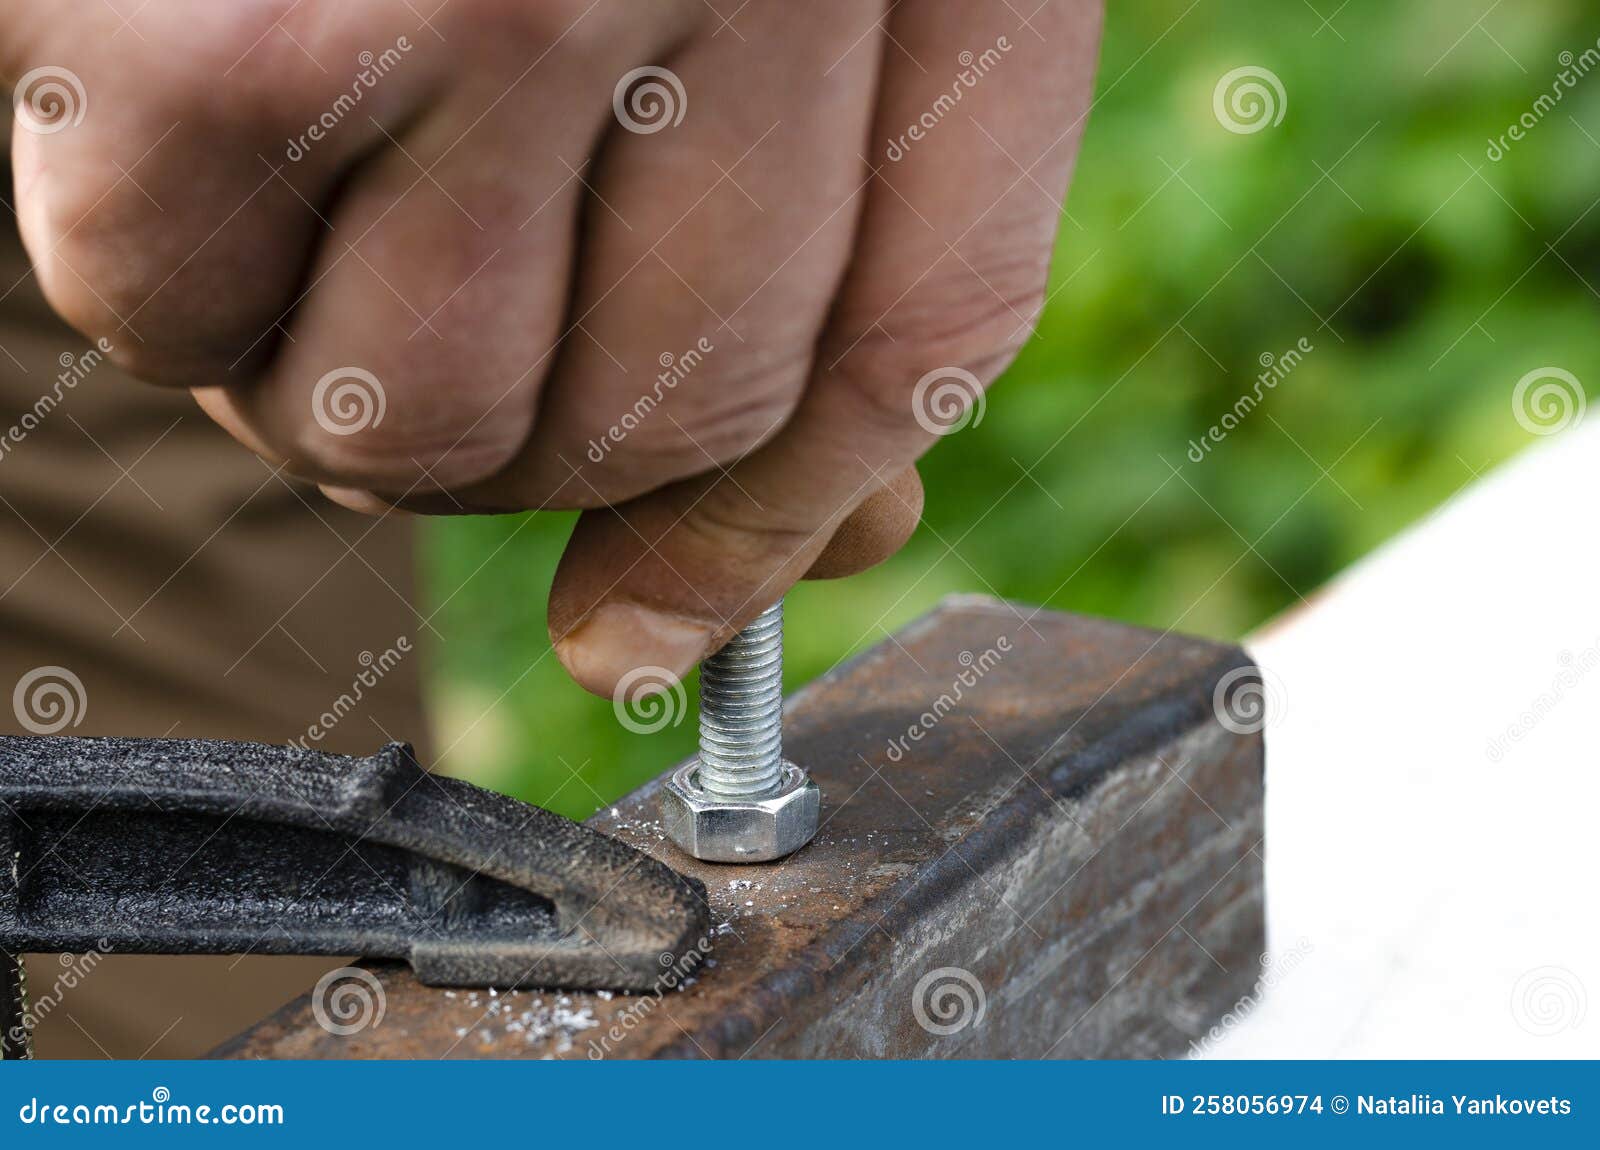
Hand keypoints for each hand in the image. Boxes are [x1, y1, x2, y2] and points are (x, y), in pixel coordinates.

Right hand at [3, 0, 1100, 696]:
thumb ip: (845, 232)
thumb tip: (841, 545)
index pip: (913, 344)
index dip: (781, 529)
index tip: (653, 628)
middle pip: (670, 411)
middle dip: (542, 456)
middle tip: (445, 347)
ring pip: (438, 423)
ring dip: (363, 411)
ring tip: (320, 271)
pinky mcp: (229, 30)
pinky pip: (179, 317)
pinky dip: (171, 304)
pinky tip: (180, 170)